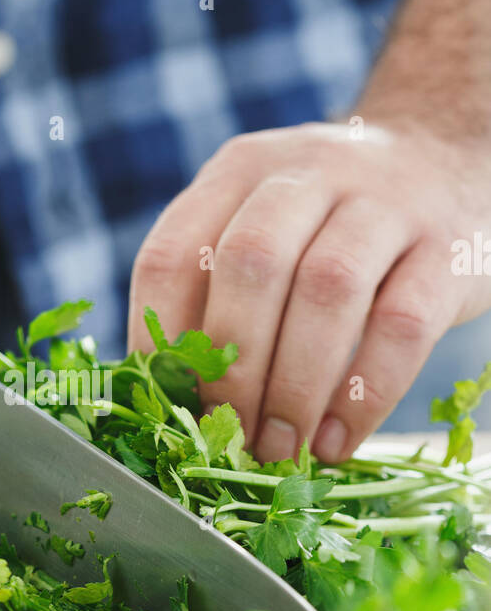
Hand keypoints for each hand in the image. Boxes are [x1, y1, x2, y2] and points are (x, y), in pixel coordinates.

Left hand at [129, 120, 490, 462]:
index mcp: (239, 172)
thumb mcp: (266, 225)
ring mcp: (386, 203)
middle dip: (231, 367)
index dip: (159, 341)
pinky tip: (337, 440)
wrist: (450, 160)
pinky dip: (364, 394)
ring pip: (326, 290)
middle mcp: (308, 173)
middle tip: (230, 437)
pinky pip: (403, 325)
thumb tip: (175, 404)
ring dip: (294, 387)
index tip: (167, 405)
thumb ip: (218, 291)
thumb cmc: (332, 222)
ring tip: (282, 450)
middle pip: (250, 264)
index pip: (172, 254)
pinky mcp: (449, 250)